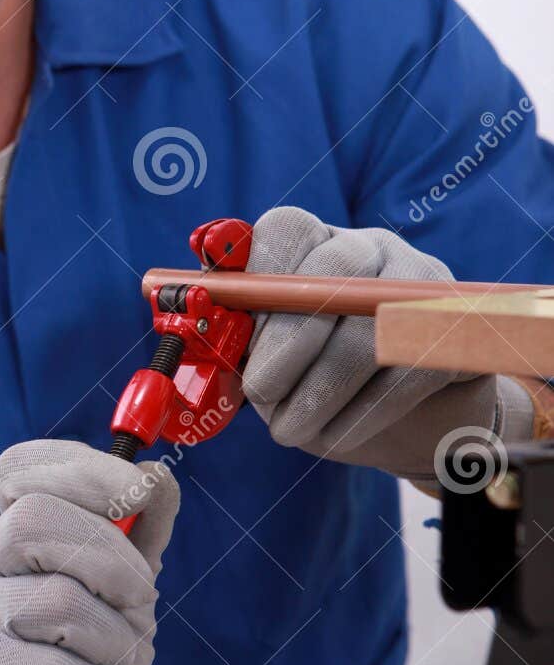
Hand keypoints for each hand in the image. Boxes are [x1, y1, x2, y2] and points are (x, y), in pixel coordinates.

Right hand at [0, 440, 179, 664]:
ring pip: (56, 602)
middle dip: (111, 558)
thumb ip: (138, 545)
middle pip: (33, 519)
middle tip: (142, 602)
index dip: (80, 468)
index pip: (21, 470)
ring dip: (118, 644)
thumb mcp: (118, 610)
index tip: (138, 491)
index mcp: (17, 542)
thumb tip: (157, 475)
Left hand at [241, 207, 533, 479]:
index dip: (258, 282)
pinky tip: (341, 434)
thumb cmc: (324, 390)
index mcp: (314, 244)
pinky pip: (411, 365)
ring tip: (293, 430)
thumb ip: (242, 344)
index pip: (285, 230)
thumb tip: (206, 336)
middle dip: (288, 340)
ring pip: (369, 324)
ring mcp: (421, 282)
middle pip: (332, 269)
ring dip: (322, 389)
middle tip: (260, 395)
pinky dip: (367, 409)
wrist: (413, 429)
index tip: (239, 341)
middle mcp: (371, 248)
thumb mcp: (273, 366)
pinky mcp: (458, 327)